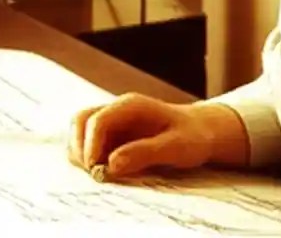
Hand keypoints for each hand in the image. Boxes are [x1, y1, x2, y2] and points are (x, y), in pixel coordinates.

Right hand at [67, 94, 245, 178]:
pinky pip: (88, 143)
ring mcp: (113, 122)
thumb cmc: (193, 137)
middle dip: (79, 147)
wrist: (201, 132)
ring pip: (79, 131)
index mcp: (131, 106)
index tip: (95, 169)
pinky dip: (87, 157)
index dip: (90, 145)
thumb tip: (111, 164)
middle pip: (80, 121)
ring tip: (97, 174)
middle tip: (91, 173)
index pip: (97, 119)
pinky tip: (103, 172)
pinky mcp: (112, 136)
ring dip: (80, 153)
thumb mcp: (177, 147)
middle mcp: (117, 110)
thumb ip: (145, 153)